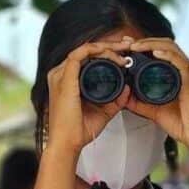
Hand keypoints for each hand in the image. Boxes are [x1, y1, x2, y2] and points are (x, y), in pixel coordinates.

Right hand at [44, 40, 133, 157]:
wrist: (67, 144)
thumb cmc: (79, 130)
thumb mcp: (103, 111)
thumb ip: (115, 100)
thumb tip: (128, 89)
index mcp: (66, 80)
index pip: (86, 57)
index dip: (106, 51)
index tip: (124, 53)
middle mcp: (60, 74)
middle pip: (86, 50)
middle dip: (109, 44)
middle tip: (128, 44)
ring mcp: (60, 74)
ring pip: (85, 49)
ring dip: (106, 46)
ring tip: (123, 49)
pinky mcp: (64, 78)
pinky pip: (80, 54)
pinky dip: (97, 50)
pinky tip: (111, 54)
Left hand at [122, 39, 188, 154]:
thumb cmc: (184, 124)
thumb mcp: (155, 111)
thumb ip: (140, 104)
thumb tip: (123, 98)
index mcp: (180, 73)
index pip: (162, 51)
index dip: (144, 45)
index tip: (127, 45)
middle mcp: (187, 70)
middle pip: (165, 45)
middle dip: (144, 41)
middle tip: (126, 43)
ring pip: (171, 49)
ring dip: (151, 44)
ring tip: (135, 46)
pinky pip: (180, 63)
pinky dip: (167, 55)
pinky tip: (155, 53)